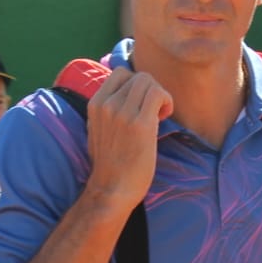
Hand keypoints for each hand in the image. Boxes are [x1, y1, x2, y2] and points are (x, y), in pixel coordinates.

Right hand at [83, 68, 172, 212]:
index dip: (136, 84)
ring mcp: (122, 113)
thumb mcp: (98, 129)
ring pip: (148, 81)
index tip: (140, 104)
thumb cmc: (109, 164)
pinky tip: (164, 117)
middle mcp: (107, 104)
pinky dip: (166, 101)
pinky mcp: (140, 124)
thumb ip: (107, 110)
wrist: (111, 189)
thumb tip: (124, 94)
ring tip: (158, 115)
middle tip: (153, 112)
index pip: (120, 73)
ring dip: (159, 95)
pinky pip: (158, 94)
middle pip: (138, 76)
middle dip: (150, 90)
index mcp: (95, 104)